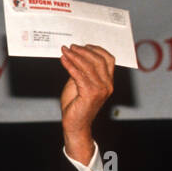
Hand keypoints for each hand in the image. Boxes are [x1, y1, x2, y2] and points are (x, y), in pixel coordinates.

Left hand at [59, 44, 114, 162]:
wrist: (75, 125)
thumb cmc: (77, 105)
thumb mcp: (80, 83)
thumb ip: (81, 71)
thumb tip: (75, 55)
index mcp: (108, 82)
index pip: (108, 59)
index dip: (96, 49)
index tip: (83, 45)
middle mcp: (108, 85)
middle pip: (98, 60)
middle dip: (83, 51)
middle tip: (71, 47)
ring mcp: (100, 90)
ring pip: (89, 66)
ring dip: (75, 56)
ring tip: (65, 51)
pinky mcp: (90, 94)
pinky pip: (79, 75)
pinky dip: (70, 65)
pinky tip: (63, 60)